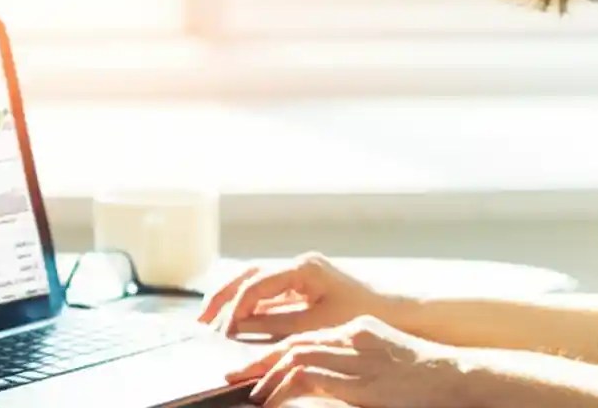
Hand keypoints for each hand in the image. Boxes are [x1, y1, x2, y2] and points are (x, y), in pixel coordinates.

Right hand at [197, 252, 402, 338]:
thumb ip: (275, 326)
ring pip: (254, 282)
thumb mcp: (316, 325)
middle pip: (248, 275)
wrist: (396, 313)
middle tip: (201, 322)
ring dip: (232, 300)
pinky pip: (268, 293)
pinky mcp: (303, 285)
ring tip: (210, 321)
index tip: (221, 333)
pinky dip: (250, 306)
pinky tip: (237, 323)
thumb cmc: (361, 316)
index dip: (235, 310)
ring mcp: (300, 273)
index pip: (256, 285)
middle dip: (222, 298)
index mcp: (303, 267)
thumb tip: (239, 329)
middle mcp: (298, 265)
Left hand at [226, 315, 472, 407]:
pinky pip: (309, 376)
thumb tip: (321, 386)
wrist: (459, 380)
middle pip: (297, 343)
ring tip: (252, 394)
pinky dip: (285, 387)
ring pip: (297, 356)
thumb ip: (354, 372)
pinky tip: (273, 400)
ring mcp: (357, 354)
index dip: (278, 353)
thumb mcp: (386, 369)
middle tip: (236, 377)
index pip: (309, 338)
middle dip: (263, 361)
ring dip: (269, 376)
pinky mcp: (359, 374)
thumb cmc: (426, 382)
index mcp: (361, 331)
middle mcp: (355, 335)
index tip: (255, 369)